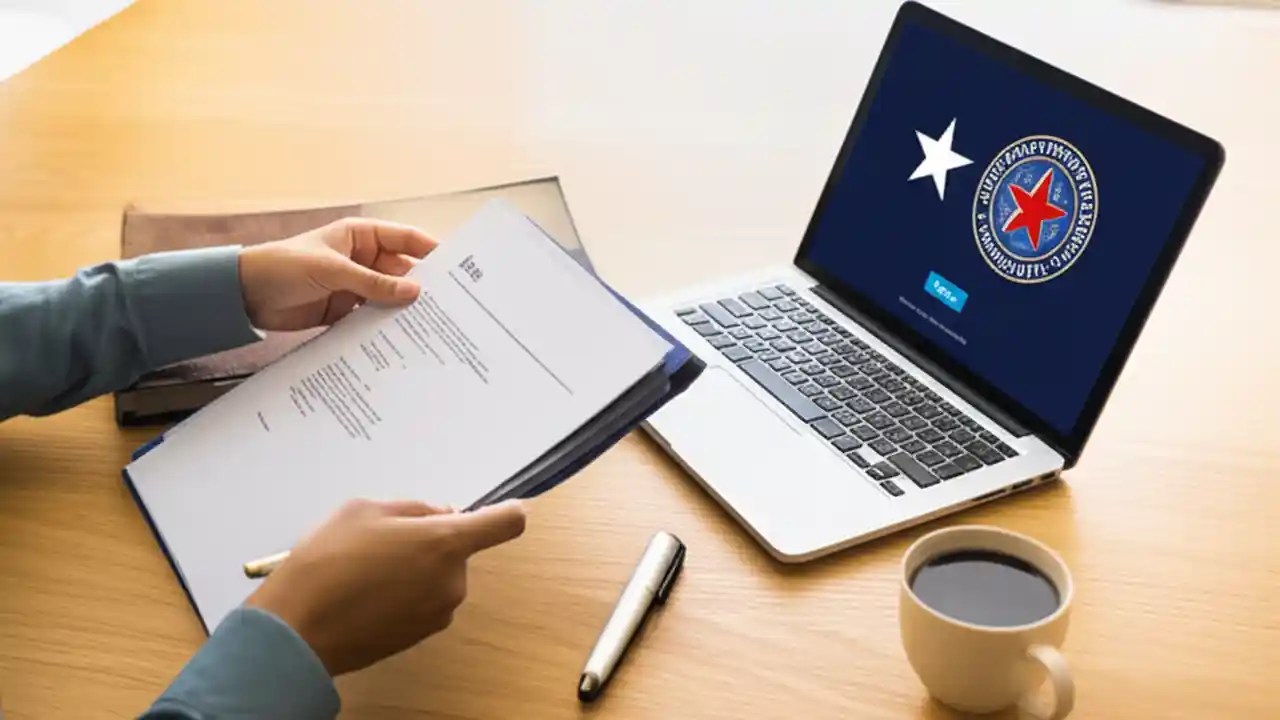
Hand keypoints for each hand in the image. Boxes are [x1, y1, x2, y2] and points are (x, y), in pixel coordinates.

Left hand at [238, 218, 436, 330]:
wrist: (243, 295)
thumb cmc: (284, 267)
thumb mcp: (332, 271)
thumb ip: (374, 284)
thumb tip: (415, 292)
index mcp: (361, 236)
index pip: (406, 239)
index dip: (431, 251)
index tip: (458, 268)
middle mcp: (363, 259)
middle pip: (403, 272)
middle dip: (423, 286)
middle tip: (450, 305)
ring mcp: (355, 286)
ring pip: (390, 297)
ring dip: (404, 310)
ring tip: (433, 327)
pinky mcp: (345, 311)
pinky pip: (373, 318)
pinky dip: (385, 327)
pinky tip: (402, 339)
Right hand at [245, 498, 526, 675]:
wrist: (296, 631)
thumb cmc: (327, 561)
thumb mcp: (365, 510)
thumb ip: (414, 508)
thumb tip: (443, 515)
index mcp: (445, 543)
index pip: (505, 523)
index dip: (507, 512)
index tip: (503, 508)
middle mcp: (452, 581)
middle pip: (456, 550)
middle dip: (427, 541)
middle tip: (381, 540)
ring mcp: (437, 613)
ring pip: (436, 576)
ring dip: (412, 569)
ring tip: (363, 569)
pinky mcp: (419, 637)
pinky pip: (421, 602)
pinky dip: (401, 595)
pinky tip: (363, 594)